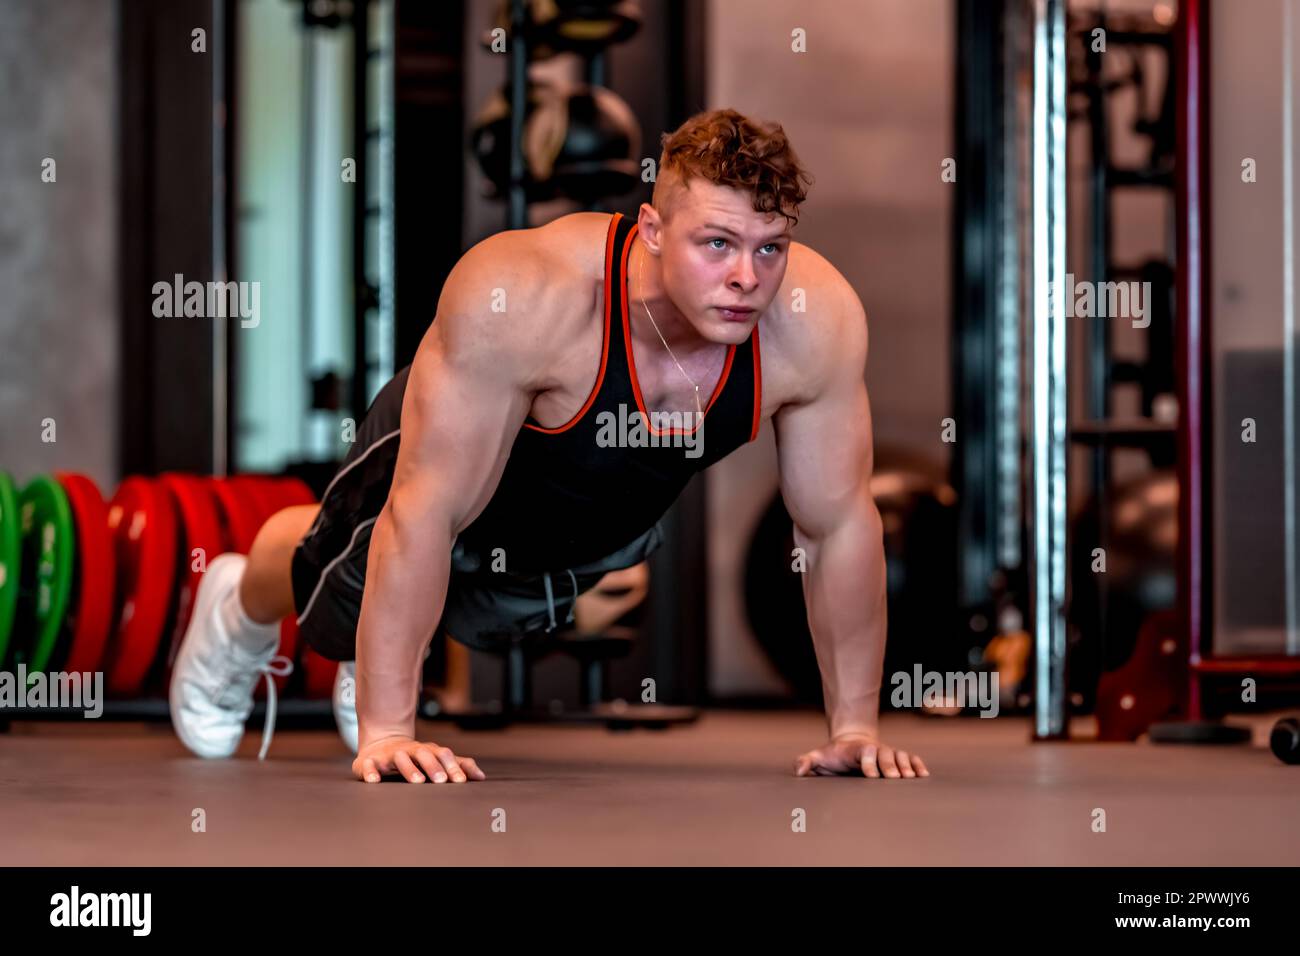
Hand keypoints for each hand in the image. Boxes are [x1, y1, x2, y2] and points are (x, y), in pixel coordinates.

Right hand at [353, 736, 486, 783]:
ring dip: (409, 769)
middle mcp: (410, 750)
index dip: (452, 766)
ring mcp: (390, 755)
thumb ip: (458, 766)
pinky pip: (369, 765)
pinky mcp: (370, 761)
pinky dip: (371, 771)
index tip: (461, 781)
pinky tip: (374, 781)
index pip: (443, 755)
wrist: (381, 744)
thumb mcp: (436, 759)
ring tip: (418, 782)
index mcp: (428, 751)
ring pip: (400, 758)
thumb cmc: (415, 756)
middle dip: (433, 766)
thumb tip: (481, 777)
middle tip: (442, 780)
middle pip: (423, 754)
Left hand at [793, 733, 928, 778]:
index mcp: (857, 750)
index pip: (864, 753)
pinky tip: (923, 775)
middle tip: (894, 778)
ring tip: (911, 778)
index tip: (871, 776)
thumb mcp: (819, 757)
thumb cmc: (834, 755)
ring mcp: (887, 752)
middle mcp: (875, 749)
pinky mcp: (897, 758)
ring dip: (906, 766)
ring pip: (900, 756)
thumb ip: (807, 761)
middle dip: (890, 766)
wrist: (850, 743)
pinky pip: (909, 758)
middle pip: (885, 754)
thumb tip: (798, 770)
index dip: (869, 762)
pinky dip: (917, 764)